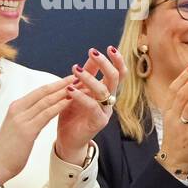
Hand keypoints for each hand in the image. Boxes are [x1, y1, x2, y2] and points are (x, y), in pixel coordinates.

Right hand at [0, 77, 76, 185]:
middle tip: (79, 76)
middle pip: (43, 92)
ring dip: (64, 92)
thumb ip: (28, 116)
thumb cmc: (9, 148)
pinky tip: (71, 101)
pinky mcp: (26, 130)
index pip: (39, 91)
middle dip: (62, 83)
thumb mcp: (19, 127)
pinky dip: (59, 106)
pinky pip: (46, 114)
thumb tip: (42, 110)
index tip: (70, 79)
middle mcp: (17, 109)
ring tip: (80, 86)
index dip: (55, 84)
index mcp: (16, 107)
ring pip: (46, 100)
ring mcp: (21, 118)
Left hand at [56, 46, 125, 164]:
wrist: (69, 139)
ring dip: (90, 78)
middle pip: (115, 78)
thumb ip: (87, 74)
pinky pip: (92, 106)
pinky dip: (81, 96)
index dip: (117, 60)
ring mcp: (105, 111)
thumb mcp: (79, 89)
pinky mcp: (98, 122)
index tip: (109, 47)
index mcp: (106, 91)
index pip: (119, 73)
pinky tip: (70, 89)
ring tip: (76, 69)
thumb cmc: (73, 114)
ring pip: (104, 90)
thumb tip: (91, 55)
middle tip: (93, 53)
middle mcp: (109, 100)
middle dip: (106, 64)